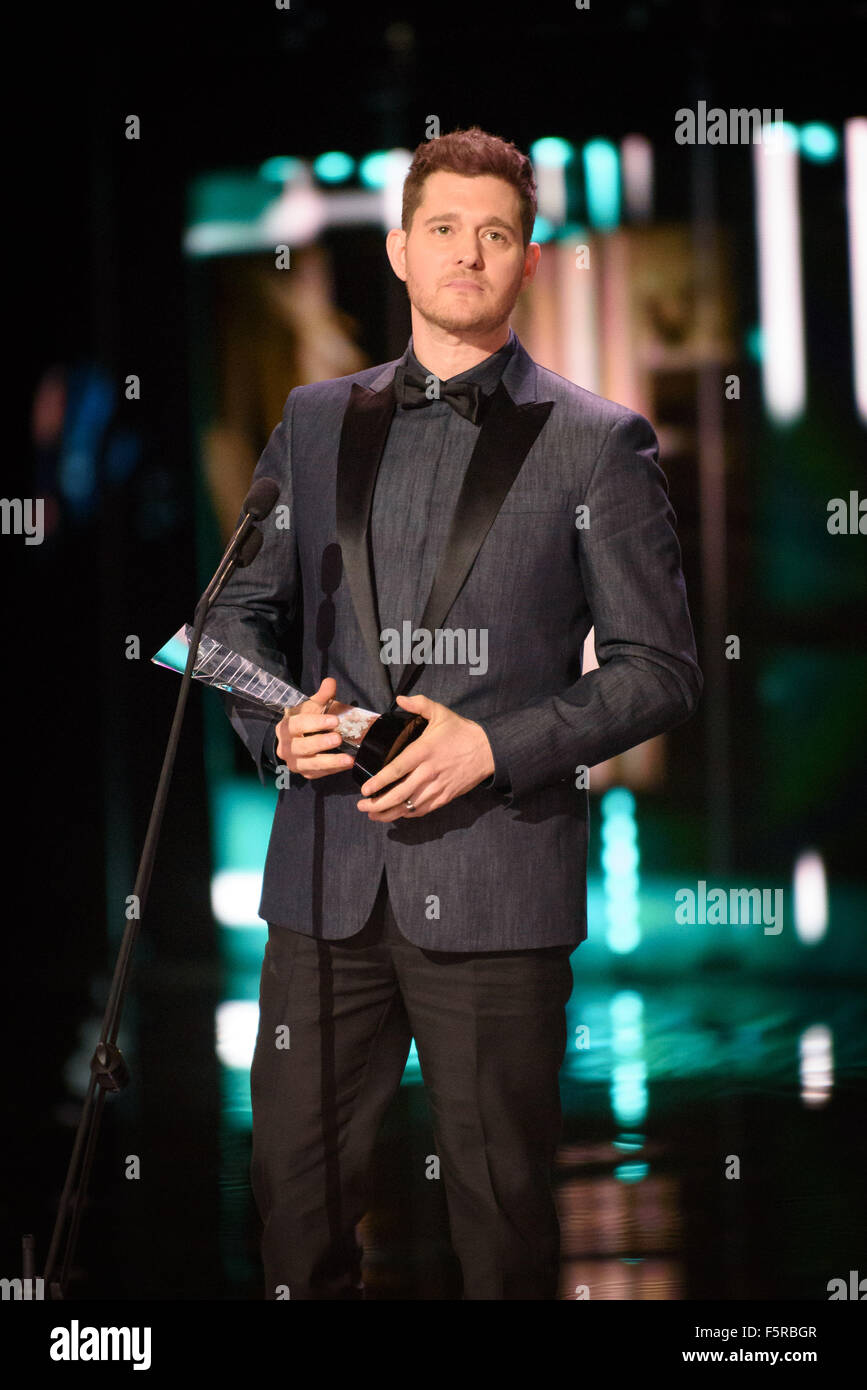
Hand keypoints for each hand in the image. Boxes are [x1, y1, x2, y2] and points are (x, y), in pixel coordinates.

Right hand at [275, 677, 355, 779]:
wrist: (297, 740)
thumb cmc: (306, 720)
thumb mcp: (312, 706)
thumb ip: (322, 696)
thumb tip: (331, 682)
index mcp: (285, 727)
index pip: (298, 724)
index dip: (316, 723)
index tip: (335, 720)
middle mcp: (285, 747)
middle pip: (302, 746)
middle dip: (321, 743)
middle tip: (338, 738)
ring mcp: (294, 763)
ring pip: (309, 764)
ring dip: (330, 761)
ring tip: (347, 758)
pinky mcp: (305, 774)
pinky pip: (318, 774)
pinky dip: (333, 770)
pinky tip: (347, 764)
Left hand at [355, 692, 495, 821]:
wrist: (488, 750)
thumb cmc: (461, 731)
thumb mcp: (441, 712)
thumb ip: (419, 704)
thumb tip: (400, 699)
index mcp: (424, 751)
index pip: (396, 770)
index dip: (379, 782)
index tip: (365, 789)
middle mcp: (429, 772)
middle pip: (400, 793)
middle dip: (378, 803)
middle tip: (362, 806)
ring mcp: (438, 786)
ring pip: (410, 806)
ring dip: (390, 813)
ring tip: (373, 815)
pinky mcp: (446, 796)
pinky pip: (424, 809)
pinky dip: (409, 814)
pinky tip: (397, 814)